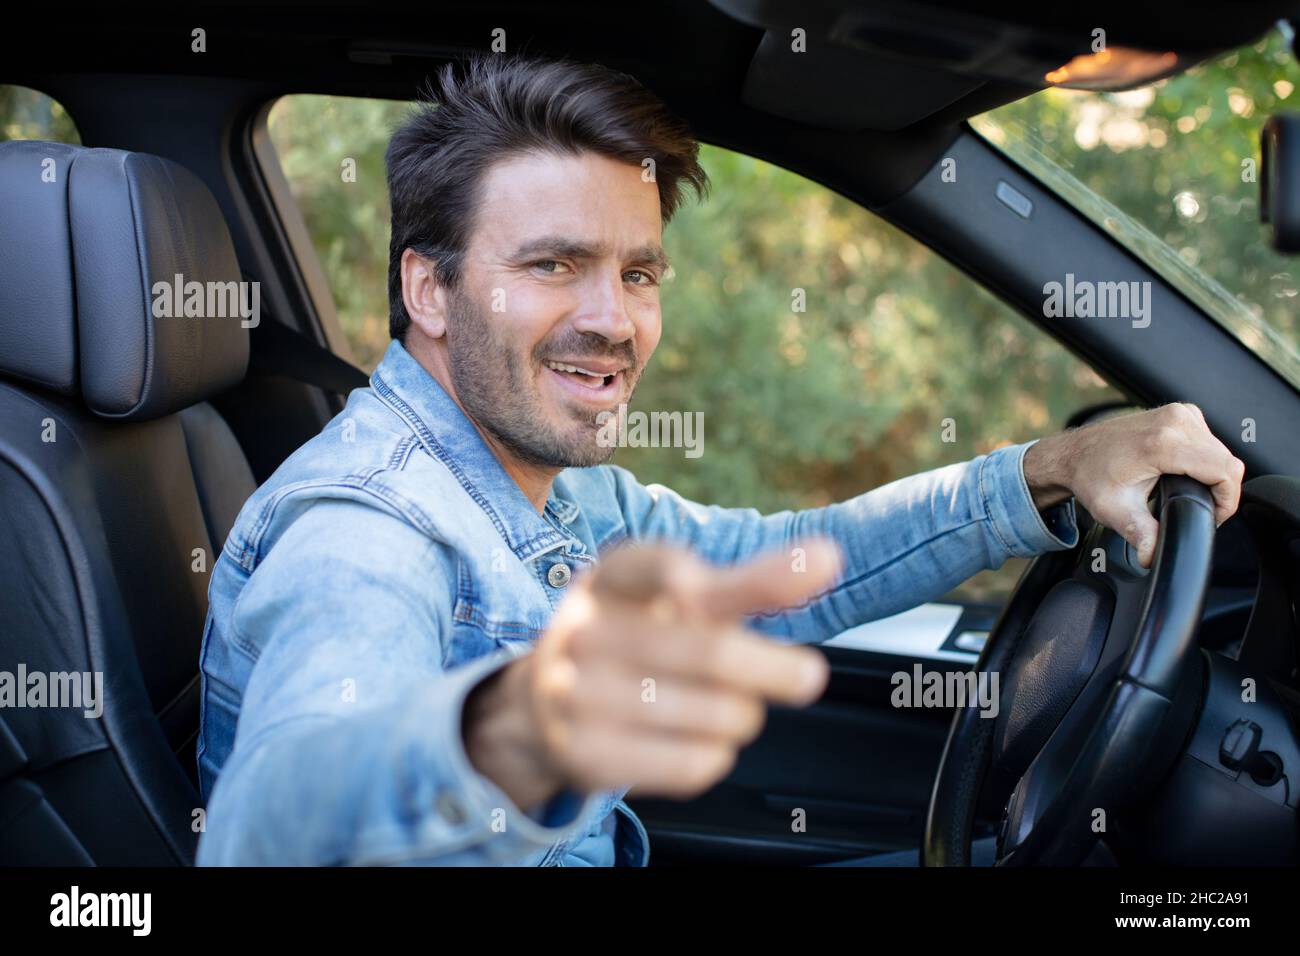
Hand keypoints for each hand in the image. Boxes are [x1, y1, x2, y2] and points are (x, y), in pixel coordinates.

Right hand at [463, 540, 840, 810]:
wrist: (543, 703)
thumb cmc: (637, 637)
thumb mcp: (677, 599)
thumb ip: (752, 582)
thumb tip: (832, 555)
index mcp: (610, 578)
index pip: (647, 568)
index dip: (674, 577)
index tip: (695, 585)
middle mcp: (585, 631)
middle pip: (710, 654)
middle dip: (774, 669)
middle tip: (810, 677)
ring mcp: (578, 696)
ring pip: (713, 715)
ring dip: (743, 715)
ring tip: (723, 706)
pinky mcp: (585, 755)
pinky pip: (691, 764)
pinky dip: (716, 754)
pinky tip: (694, 739)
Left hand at [1023, 402, 1244, 567]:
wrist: (1074, 453)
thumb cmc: (1090, 477)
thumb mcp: (1114, 510)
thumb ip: (1140, 533)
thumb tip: (1151, 556)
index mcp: (1163, 442)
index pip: (1224, 470)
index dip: (1227, 500)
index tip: (1212, 516)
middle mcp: (1175, 421)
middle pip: (1227, 461)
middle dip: (1221, 491)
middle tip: (1198, 509)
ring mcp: (1177, 412)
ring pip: (1220, 450)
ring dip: (1214, 474)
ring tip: (1189, 492)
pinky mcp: (1179, 412)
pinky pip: (1209, 439)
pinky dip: (1205, 459)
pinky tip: (1184, 472)